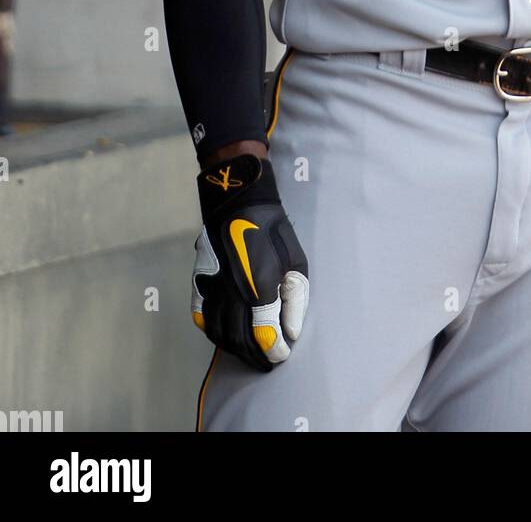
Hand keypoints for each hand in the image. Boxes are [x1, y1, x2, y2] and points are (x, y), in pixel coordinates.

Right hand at [192, 152, 308, 371]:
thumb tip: (291, 332)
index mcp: (259, 287)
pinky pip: (201, 318)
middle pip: (240, 340)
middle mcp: (233, 293)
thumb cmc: (273, 231)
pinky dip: (212, 332)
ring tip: (249, 352)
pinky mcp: (200, 283)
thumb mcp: (296, 263)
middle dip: (255, 356)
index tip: (281, 355)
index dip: (274, 350)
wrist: (240, 204)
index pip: (264, 334)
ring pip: (219, 333)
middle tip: (267, 362)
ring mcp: (214, 289)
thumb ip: (294, 300)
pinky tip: (224, 336)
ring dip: (234, 348)